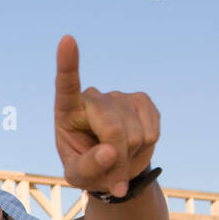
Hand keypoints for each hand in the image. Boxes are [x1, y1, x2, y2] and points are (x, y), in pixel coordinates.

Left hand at [53, 35, 159, 198]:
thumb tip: (110, 150)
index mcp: (67, 111)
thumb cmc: (87, 169)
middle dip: (117, 159)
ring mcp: (118, 97)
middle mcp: (93, 98)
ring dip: (130, 156)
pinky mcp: (141, 101)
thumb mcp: (78, 176)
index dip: (67, 64)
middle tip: (113, 179)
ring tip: (118, 158)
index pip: (66, 85)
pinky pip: (152, 131)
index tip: (66, 40)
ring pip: (135, 133)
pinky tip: (133, 147)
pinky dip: (145, 148)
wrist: (112, 167)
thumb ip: (88, 167)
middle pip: (114, 128)